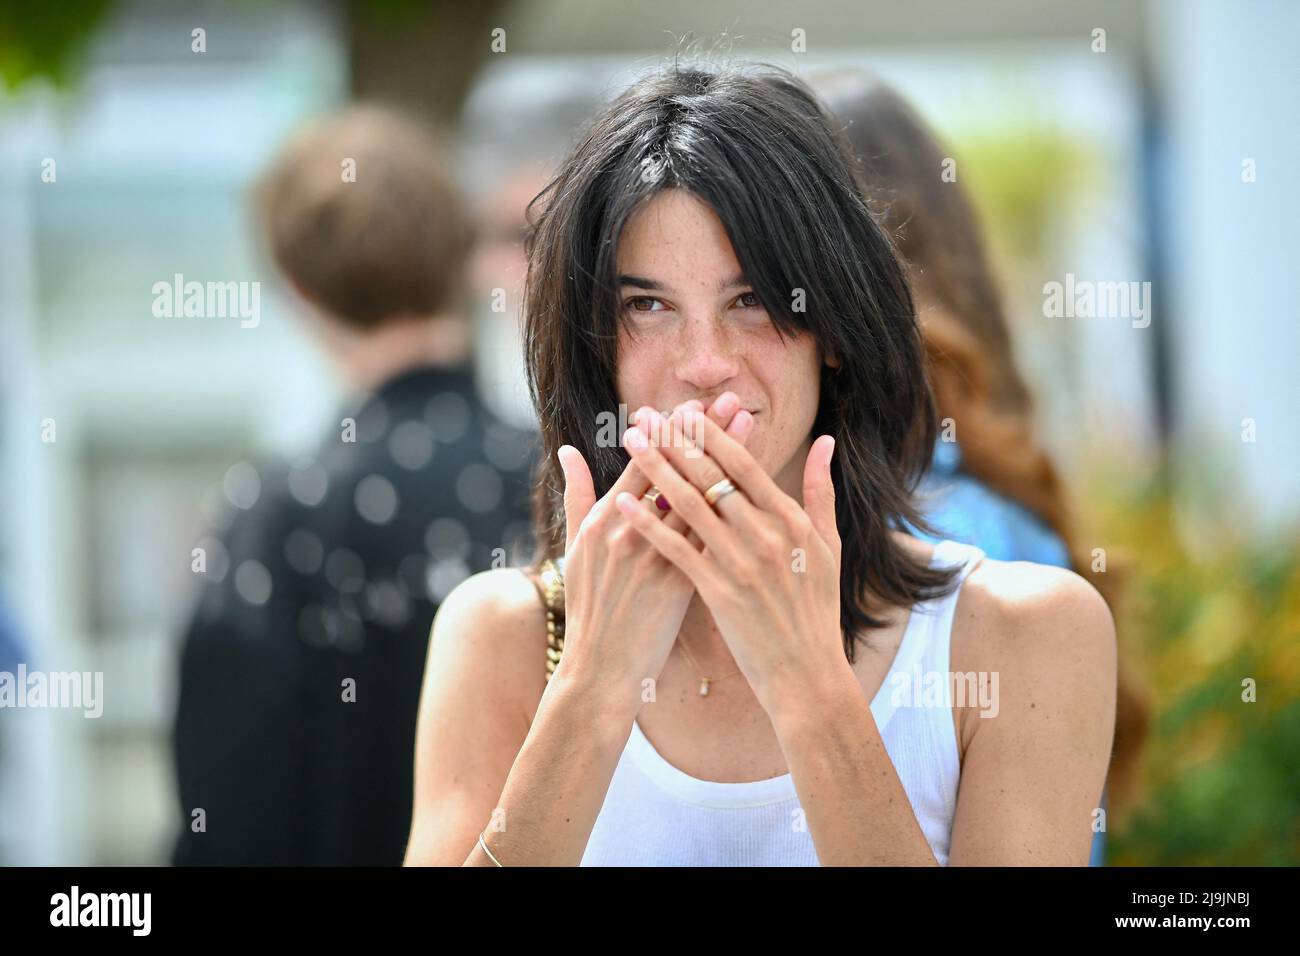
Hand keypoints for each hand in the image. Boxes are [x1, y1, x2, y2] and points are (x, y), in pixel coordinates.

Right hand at [553, 396, 753, 709]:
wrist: (601, 668)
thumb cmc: (589, 608)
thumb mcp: (574, 547)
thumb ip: (576, 494)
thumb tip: (569, 450)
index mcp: (606, 519)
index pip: (644, 461)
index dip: (672, 430)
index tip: (695, 403)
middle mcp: (632, 531)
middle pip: (678, 471)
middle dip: (708, 433)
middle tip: (734, 400)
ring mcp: (658, 557)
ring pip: (703, 499)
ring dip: (730, 461)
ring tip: (753, 432)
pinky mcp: (681, 583)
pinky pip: (714, 538)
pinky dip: (736, 511)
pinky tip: (760, 491)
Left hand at [613, 395, 843, 714]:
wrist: (807, 674)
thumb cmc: (817, 610)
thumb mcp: (829, 546)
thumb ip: (821, 491)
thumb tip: (826, 442)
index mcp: (790, 520)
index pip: (744, 464)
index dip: (711, 434)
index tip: (684, 411)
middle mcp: (765, 535)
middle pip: (711, 476)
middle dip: (674, 441)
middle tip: (644, 416)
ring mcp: (740, 563)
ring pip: (689, 505)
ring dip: (655, 469)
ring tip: (630, 444)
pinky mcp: (718, 592)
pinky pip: (676, 549)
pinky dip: (648, 523)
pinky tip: (623, 502)